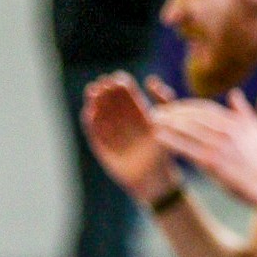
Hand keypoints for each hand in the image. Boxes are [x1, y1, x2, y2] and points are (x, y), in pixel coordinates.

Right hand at [81, 73, 181, 202]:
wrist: (153, 178)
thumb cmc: (163, 152)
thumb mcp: (167, 124)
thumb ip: (163, 100)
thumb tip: (150, 79)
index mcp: (137, 111)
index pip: (124, 92)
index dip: (119, 83)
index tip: (116, 79)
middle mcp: (121, 118)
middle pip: (109, 99)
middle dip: (104, 89)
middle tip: (102, 83)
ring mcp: (110, 131)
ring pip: (98, 111)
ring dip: (94, 101)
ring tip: (92, 92)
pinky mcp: (100, 144)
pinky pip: (92, 130)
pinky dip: (89, 121)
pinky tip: (90, 112)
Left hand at [151, 89, 256, 211]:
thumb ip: (243, 111)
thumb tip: (234, 93)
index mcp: (237, 122)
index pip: (205, 108)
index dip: (185, 106)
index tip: (170, 106)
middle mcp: (229, 130)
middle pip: (194, 116)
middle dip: (173, 112)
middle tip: (155, 111)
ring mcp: (221, 146)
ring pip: (189, 129)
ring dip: (169, 122)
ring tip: (153, 120)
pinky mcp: (214, 162)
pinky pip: (188, 148)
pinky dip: (172, 140)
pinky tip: (158, 137)